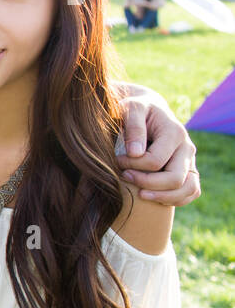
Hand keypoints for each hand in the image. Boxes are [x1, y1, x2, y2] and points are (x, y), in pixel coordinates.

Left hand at [115, 83, 198, 206]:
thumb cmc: (135, 109)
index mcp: (174, 132)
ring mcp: (190, 160)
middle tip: (124, 176)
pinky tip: (153, 196)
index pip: (155, 161)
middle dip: (146, 182)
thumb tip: (135, 153)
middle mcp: (186, 148)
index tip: (116, 160)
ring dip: (163, 196)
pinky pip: (191, 192)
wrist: (148, 111)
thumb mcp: (131, 108)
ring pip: (188, 189)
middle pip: (174, 178)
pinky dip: (175, 199)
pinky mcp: (188, 170)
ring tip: (140, 194)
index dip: (132, 165)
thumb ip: (133, 126)